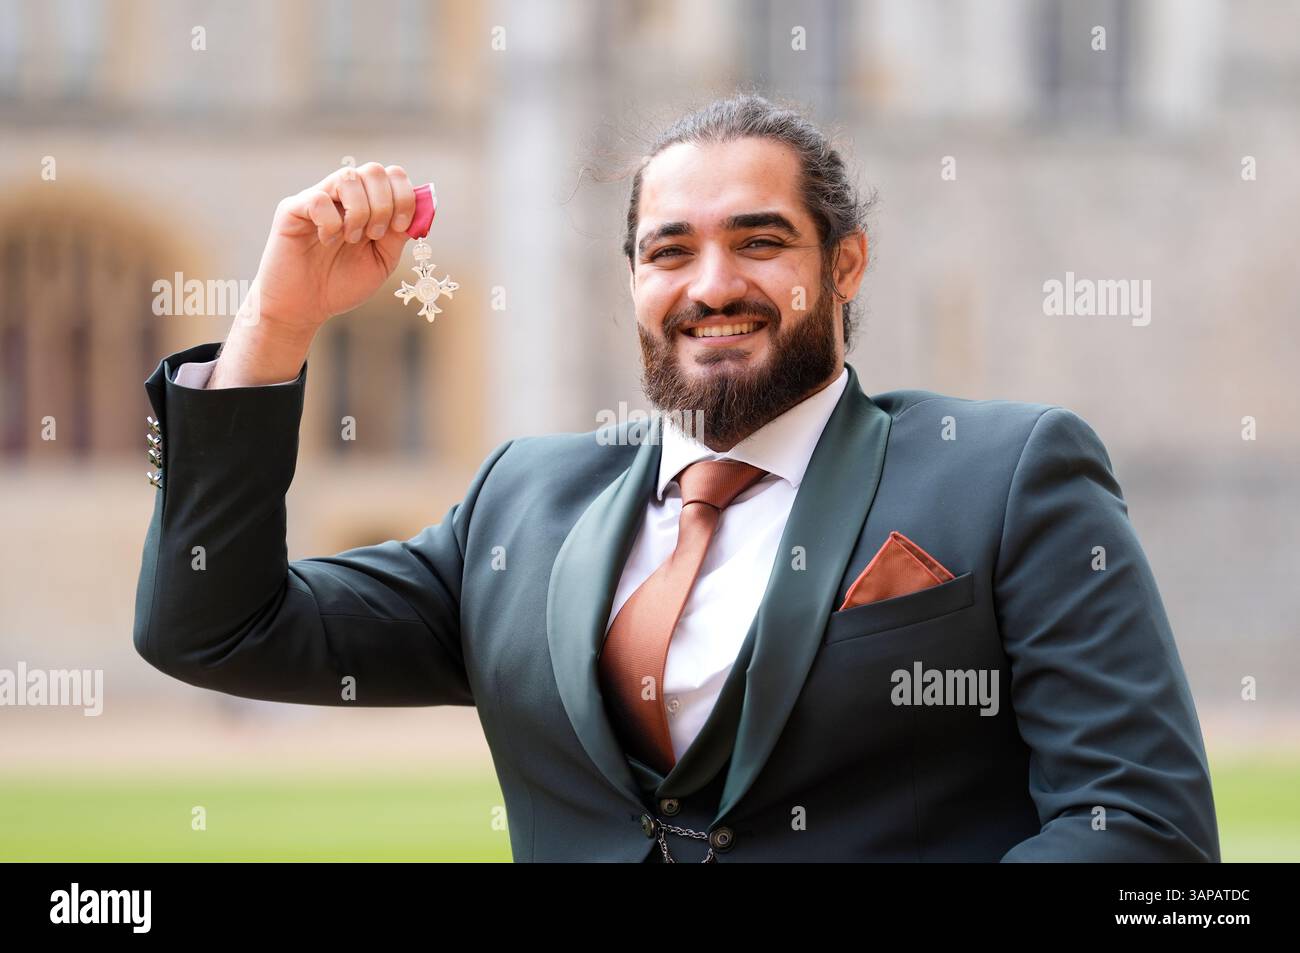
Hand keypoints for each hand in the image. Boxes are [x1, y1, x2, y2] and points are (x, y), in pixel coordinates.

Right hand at [249, 162, 417, 331]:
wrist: (306, 308)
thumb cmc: (342, 284)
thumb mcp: (382, 260)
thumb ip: (399, 234)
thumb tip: (422, 207)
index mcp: (368, 204)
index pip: (392, 176)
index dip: (404, 197)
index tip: (401, 227)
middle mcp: (343, 196)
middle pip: (374, 170)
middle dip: (385, 204)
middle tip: (374, 236)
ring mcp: (318, 198)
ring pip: (348, 177)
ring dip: (360, 212)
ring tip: (352, 240)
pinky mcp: (292, 208)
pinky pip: (319, 199)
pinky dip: (331, 223)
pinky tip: (327, 241)